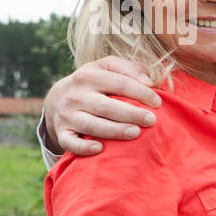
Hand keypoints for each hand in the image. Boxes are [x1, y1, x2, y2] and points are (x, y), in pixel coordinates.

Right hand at [44, 57, 161, 155]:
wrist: (57, 99)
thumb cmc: (93, 82)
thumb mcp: (106, 67)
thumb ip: (129, 68)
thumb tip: (149, 81)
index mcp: (88, 76)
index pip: (119, 83)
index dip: (141, 93)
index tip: (158, 103)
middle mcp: (75, 95)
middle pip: (106, 106)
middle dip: (131, 114)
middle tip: (151, 120)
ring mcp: (67, 115)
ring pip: (91, 125)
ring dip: (114, 130)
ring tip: (135, 133)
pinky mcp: (62, 133)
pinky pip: (70, 143)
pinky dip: (83, 147)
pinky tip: (100, 148)